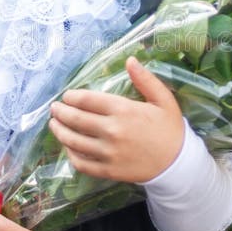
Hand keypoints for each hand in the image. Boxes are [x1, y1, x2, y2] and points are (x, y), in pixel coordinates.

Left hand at [48, 56, 184, 182]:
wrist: (178, 163)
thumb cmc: (170, 129)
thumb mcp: (163, 99)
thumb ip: (146, 79)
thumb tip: (130, 60)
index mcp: (123, 111)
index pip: (87, 100)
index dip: (72, 97)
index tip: (67, 96)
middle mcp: (112, 131)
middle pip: (75, 119)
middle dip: (60, 112)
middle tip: (54, 108)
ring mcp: (108, 153)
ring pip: (74, 141)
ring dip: (59, 131)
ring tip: (54, 125)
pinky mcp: (108, 170)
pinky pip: (81, 163)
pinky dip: (70, 155)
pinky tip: (68, 147)